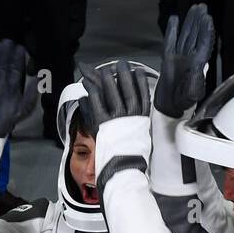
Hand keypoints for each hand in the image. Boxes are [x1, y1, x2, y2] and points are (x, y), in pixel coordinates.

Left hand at [0, 39, 37, 138]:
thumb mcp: (25, 109)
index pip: (15, 67)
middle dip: (6, 50)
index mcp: (12, 89)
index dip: (18, 56)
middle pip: (2, 63)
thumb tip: (39, 78)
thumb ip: (32, 93)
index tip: (19, 48)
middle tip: (8, 41)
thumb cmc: (9, 118)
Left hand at [80, 60, 153, 198]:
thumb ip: (138, 122)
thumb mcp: (141, 135)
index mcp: (143, 118)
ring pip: (113, 92)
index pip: (143, 93)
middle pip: (127, 88)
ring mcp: (117, 118)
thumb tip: (137, 111)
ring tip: (105, 70)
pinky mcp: (103, 123)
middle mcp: (131, 115)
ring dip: (108, 78)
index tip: (137, 72)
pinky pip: (97, 103)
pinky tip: (90, 86)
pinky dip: (93, 93)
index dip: (139, 80)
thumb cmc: (133, 156)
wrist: (125, 168)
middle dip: (123, 74)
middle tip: (120, 64)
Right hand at [155, 3, 214, 117]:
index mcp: (196, 65)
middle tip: (202, 8)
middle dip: (199, 22)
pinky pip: (170, 41)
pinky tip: (174, 19)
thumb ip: (196, 82)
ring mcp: (179, 57)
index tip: (208, 20)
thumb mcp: (190, 95)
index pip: (203, 45)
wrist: (169, 108)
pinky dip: (172, 30)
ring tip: (194, 9)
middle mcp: (189, 58)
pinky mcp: (168, 58)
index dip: (205, 32)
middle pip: (195, 36)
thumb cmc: (180, 103)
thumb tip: (201, 67)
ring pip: (185, 36)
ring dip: (190, 23)